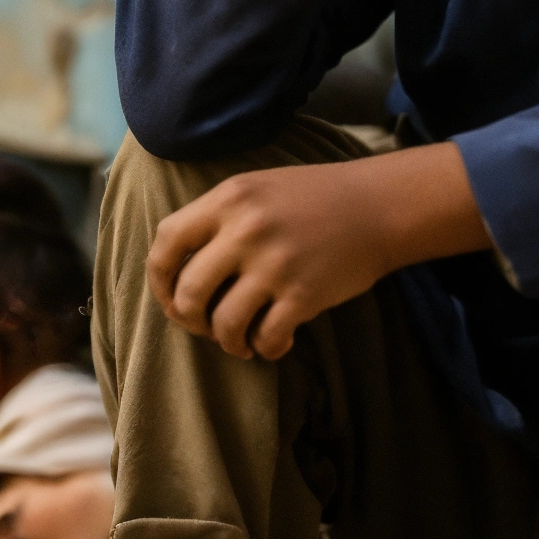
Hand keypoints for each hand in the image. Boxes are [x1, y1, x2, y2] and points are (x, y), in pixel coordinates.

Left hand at [146, 143, 487, 359]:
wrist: (379, 206)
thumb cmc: (314, 199)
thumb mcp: (258, 189)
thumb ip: (218, 219)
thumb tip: (177, 270)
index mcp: (228, 199)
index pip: (166, 242)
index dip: (159, 279)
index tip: (171, 298)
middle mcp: (246, 230)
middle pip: (189, 293)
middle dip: (191, 321)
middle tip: (206, 327)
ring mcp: (275, 263)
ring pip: (224, 323)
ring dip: (228, 342)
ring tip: (240, 342)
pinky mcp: (304, 293)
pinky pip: (267, 337)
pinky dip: (266, 349)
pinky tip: (276, 344)